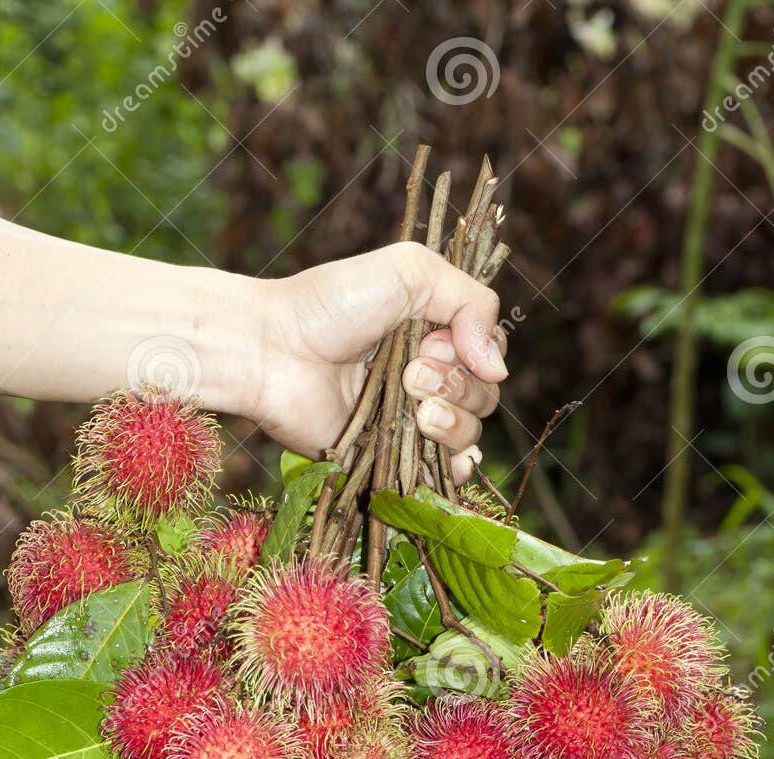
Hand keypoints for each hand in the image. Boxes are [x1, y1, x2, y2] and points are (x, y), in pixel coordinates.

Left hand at [248, 242, 507, 481]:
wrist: (274, 352)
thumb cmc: (331, 304)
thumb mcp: (411, 272)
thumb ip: (471, 302)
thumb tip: (498, 369)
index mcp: (432, 332)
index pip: (488, 354)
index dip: (477, 351)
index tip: (433, 341)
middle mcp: (425, 376)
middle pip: (484, 396)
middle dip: (459, 384)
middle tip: (411, 371)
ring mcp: (408, 419)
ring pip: (469, 432)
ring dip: (452, 418)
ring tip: (411, 400)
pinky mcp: (389, 455)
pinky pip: (443, 472)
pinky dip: (452, 464)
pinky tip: (432, 442)